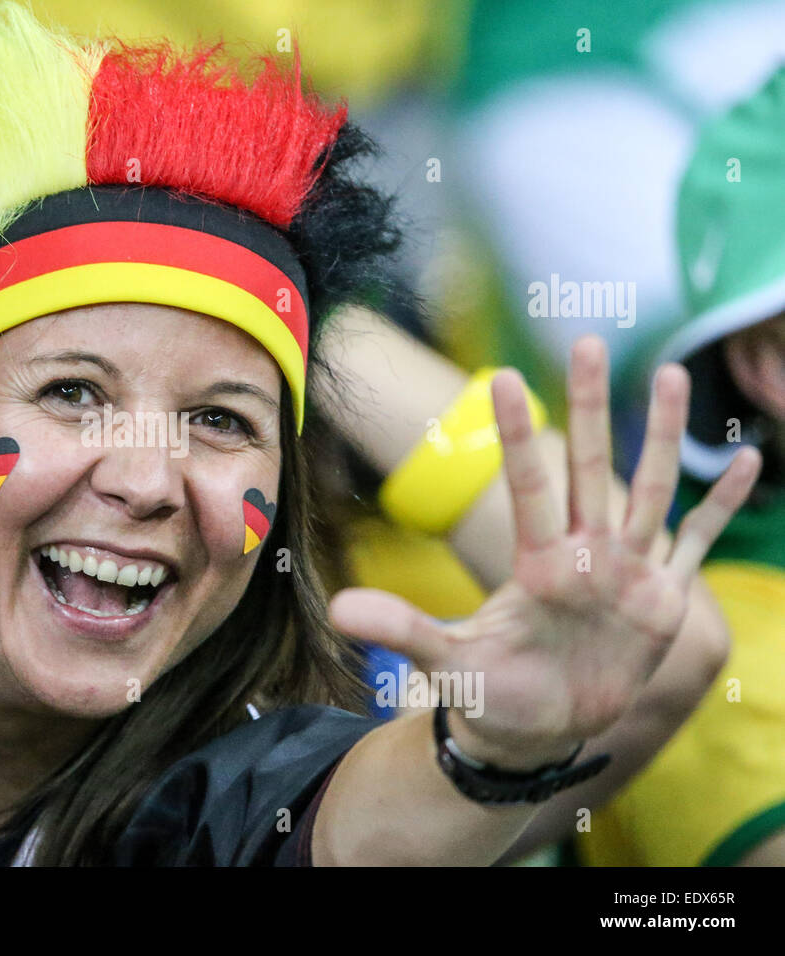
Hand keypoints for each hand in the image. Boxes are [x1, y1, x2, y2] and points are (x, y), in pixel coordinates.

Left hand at [328, 335, 760, 769]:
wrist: (538, 731)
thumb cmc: (491, 693)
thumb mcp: (448, 662)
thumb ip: (403, 630)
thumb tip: (339, 612)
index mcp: (538, 563)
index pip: (529, 486)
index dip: (519, 436)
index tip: (502, 379)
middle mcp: (584, 555)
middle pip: (591, 468)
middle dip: (591, 408)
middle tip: (585, 340)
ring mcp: (626, 572)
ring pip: (647, 489)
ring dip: (660, 435)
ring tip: (669, 374)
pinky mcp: (661, 601)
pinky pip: (697, 543)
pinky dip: (719, 506)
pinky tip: (743, 462)